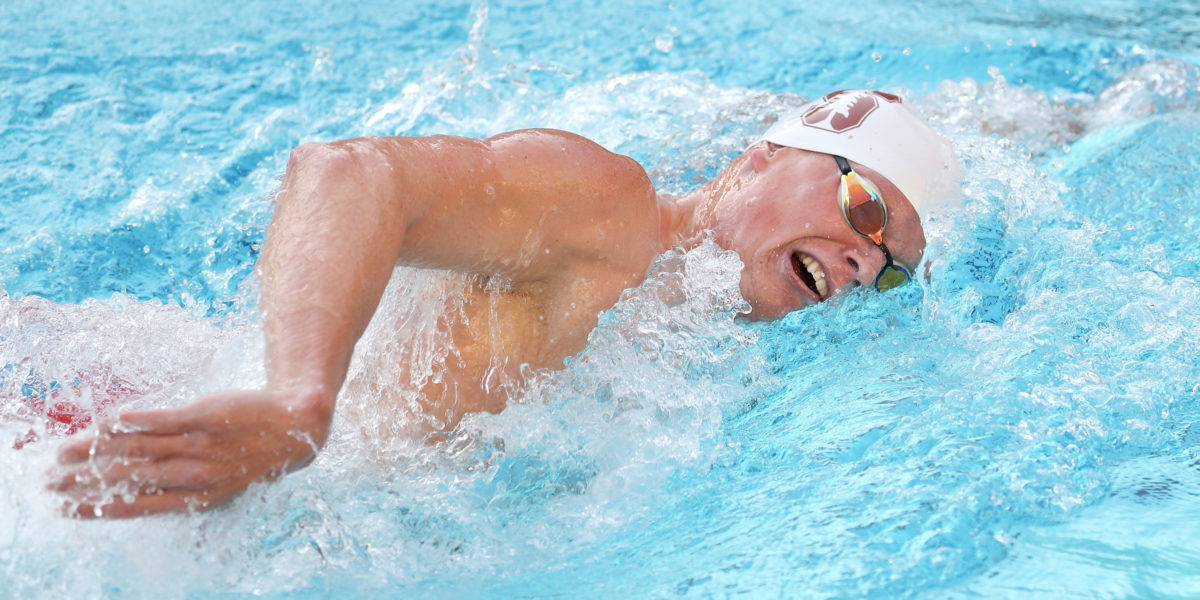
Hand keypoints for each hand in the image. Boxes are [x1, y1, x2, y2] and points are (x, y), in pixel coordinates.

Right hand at [49, 388, 330, 518]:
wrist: (296, 426)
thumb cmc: (253, 454)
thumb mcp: (221, 482)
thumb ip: (181, 485)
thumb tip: (139, 485)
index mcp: (196, 498)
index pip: (135, 506)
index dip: (97, 508)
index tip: (66, 508)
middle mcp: (193, 475)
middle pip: (127, 479)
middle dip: (84, 481)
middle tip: (50, 480)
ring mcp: (198, 445)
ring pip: (137, 449)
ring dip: (95, 450)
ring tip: (64, 451)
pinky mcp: (204, 416)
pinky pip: (160, 419)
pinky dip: (133, 420)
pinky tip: (109, 421)